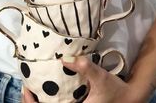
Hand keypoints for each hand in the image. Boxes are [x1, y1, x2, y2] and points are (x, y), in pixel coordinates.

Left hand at [22, 56, 148, 102]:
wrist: (129, 97)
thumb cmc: (115, 90)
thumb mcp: (100, 78)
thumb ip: (85, 67)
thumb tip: (65, 58)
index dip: (31, 102)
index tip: (26, 88)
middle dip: (33, 99)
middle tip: (28, 83)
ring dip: (41, 97)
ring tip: (35, 82)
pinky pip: (61, 102)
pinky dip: (52, 95)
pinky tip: (50, 84)